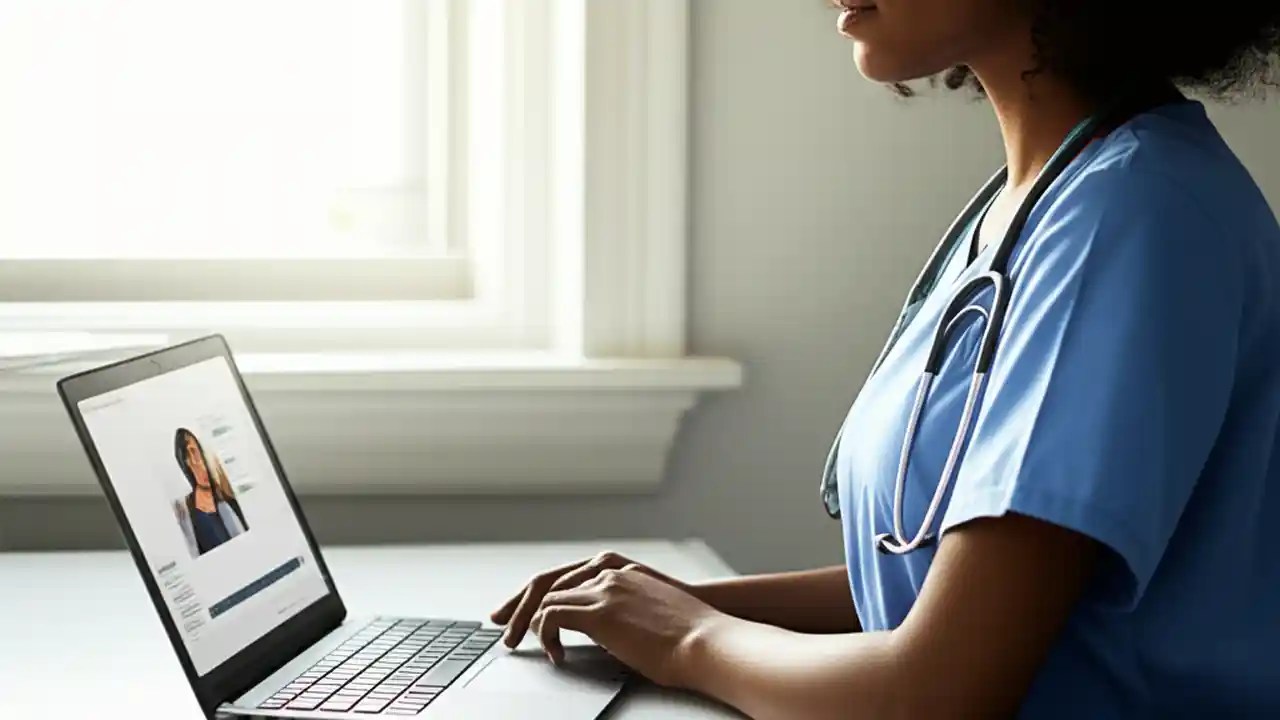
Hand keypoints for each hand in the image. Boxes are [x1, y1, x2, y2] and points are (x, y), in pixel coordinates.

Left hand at [490, 551, 691, 648]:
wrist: (709, 641)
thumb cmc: (690, 635)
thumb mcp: (652, 610)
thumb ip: (626, 610)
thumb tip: (607, 633)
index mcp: (621, 569)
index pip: (566, 574)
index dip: (538, 593)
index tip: (520, 610)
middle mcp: (608, 571)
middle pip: (547, 580)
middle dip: (519, 603)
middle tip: (501, 624)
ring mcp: (603, 588)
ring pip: (544, 598)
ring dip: (526, 623)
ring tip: (519, 644)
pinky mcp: (599, 610)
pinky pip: (552, 617)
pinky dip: (545, 636)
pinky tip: (555, 654)